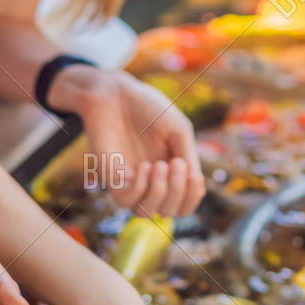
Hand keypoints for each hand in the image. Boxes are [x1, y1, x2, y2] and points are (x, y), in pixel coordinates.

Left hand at [51, 66, 205, 216]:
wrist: (115, 92)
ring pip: (145, 212)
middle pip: (168, 212)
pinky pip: (125, 201)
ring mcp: (130, 180)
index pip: (183, 205)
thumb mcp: (179, 130)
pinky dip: (139, 188)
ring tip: (159, 165)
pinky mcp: (110, 176)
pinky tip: (144, 167)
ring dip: (158, 193)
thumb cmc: (148, 108)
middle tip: (175, 163)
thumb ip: (188, 157)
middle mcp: (150, 181)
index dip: (192, 198)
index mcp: (170, 172)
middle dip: (177, 192)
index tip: (194, 176)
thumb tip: (194, 183)